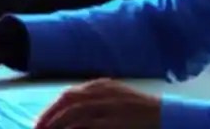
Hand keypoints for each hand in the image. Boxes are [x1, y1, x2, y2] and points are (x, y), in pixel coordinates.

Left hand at [34, 79, 160, 128]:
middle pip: (67, 101)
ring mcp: (110, 106)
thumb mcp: (117, 99)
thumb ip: (96, 102)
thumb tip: (71, 117)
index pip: (68, 95)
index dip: (51, 109)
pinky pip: (90, 124)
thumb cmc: (143, 112)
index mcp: (101, 86)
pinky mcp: (117, 120)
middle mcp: (103, 92)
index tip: (39, 122)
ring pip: (75, 112)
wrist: (170, 116)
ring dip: (57, 123)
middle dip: (49, 115)